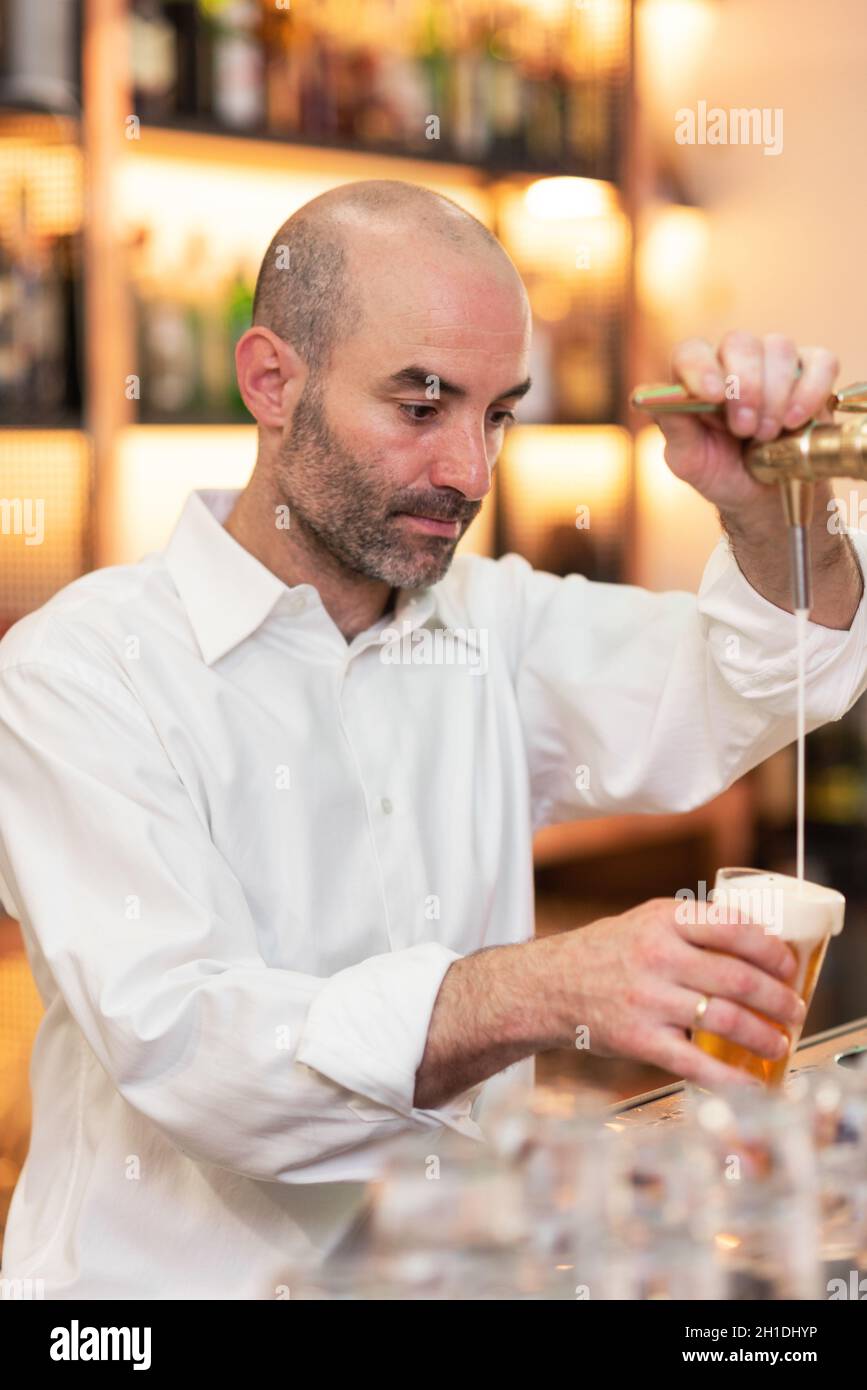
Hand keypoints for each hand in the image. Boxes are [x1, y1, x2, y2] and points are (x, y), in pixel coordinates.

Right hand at [552, 897, 805, 1088]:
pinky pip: (696, 1062)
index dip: (770, 950)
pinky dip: (730, 1076)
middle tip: (795, 1009)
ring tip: (779, 1044)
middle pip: (737, 978)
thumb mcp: (646, 922)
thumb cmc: (604, 953)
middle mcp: (658, 957)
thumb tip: (758, 947)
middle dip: (777, 998)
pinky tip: (750, 1081)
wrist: (549, 986)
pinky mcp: (641, 1040)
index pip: (733, 928)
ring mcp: (649, 1000)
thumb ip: (693, 930)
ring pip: (725, 1019)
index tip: (788, 965)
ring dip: (764, 1036)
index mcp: (664, 921)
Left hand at [650, 332, 838, 515]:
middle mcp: (734, 363)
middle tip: (745, 428)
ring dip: (775, 394)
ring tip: (767, 434)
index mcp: (697, 378)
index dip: (700, 368)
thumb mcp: (689, 461)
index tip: (713, 395)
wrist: (762, 496)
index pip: (691, 352)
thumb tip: (652, 397)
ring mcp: (774, 363)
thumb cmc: (720, 472)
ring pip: (779, 348)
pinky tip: (796, 419)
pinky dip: (810, 390)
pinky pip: (819, 362)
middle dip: (746, 386)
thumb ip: (674, 429)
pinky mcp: (811, 372)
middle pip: (739, 343)